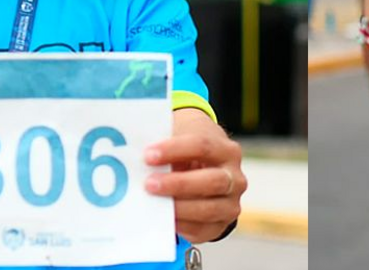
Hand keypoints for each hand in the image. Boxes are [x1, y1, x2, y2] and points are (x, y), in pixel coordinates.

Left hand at [145, 112, 245, 242]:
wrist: (207, 170)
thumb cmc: (189, 152)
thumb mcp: (183, 138)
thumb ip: (166, 144)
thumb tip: (132, 155)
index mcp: (226, 150)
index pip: (203, 146)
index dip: (175, 149)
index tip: (148, 155)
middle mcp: (235, 178)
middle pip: (212, 180)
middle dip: (178, 184)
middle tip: (149, 183)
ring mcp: (231, 203)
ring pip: (208, 209)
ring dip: (178, 207)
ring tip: (153, 203)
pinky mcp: (221, 225)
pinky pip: (202, 230)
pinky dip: (181, 226)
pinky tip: (162, 219)